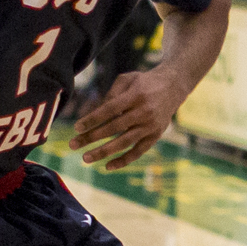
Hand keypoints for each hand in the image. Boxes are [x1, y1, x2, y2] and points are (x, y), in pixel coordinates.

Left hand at [68, 68, 186, 170]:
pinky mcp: (155, 136)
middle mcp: (144, 112)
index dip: (92, 119)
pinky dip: (124, 160)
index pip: (109, 110)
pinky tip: (108, 166)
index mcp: (135, 96)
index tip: (77, 127)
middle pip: (113, 128)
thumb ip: (112, 94)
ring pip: (124, 142)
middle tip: (73, 144)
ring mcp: (150, 126)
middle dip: (91, 137)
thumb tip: (96, 113)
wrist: (173, 87)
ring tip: (86, 158)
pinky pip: (138, 151)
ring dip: (104, 152)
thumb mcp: (128, 79)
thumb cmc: (144, 82)